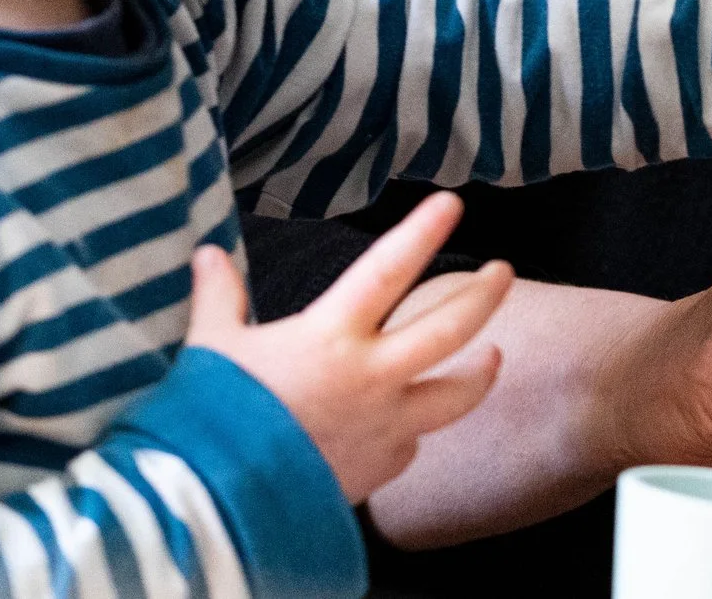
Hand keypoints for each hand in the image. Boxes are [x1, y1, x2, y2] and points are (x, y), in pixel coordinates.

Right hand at [187, 192, 515, 502]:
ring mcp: (384, 428)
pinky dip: (408, 432)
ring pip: (453, 398)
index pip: (388, 269)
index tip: (451, 204)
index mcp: (331, 335)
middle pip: (449, 330)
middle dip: (483, 297)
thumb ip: (219, 297)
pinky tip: (404, 428)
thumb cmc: (210, 420)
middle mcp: (371, 378)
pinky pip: (408, 446)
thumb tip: (207, 254)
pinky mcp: (380, 471)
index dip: (422, 232)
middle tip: (504, 272)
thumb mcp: (211, 347)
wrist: (217, 507)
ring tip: (494, 356)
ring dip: (478, 374)